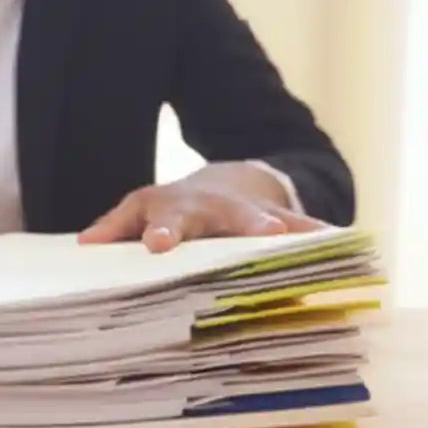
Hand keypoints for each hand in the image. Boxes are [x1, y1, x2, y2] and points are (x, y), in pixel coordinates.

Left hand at [77, 162, 326, 251]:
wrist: (229, 181)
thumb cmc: (175, 207)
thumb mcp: (142, 209)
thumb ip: (117, 227)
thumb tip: (84, 244)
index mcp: (175, 209)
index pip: (164, 220)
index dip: (161, 232)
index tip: (157, 245)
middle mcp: (215, 208)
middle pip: (224, 216)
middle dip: (238, 226)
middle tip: (253, 235)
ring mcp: (251, 211)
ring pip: (267, 219)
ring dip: (281, 228)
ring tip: (293, 237)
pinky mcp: (282, 217)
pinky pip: (303, 227)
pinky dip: (319, 235)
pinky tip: (343, 242)